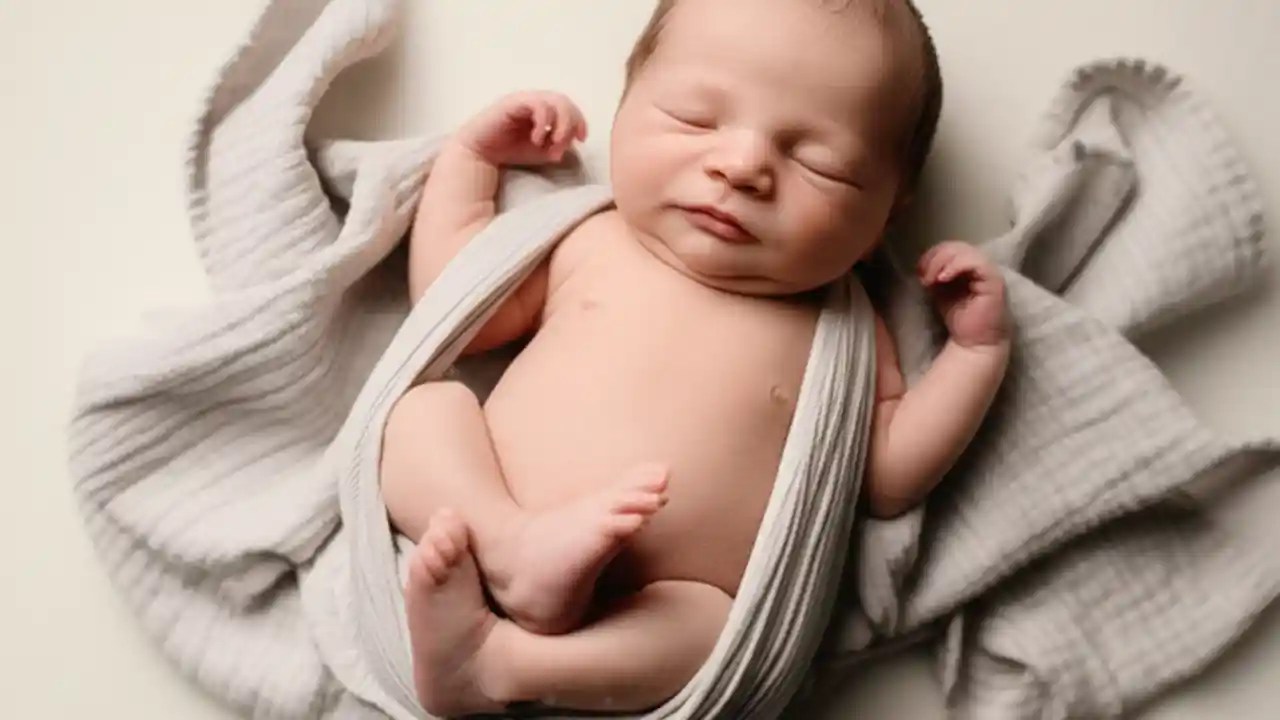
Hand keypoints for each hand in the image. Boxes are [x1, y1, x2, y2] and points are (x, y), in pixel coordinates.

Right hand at [454, 90, 587, 166]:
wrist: (480, 154)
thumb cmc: (508, 151)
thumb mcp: (541, 151)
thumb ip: (557, 146)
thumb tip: (571, 143)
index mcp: (543, 110)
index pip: (569, 107)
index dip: (579, 121)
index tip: (581, 139)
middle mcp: (534, 101)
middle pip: (565, 102)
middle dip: (571, 124)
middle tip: (563, 145)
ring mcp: (524, 100)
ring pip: (555, 101)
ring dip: (561, 124)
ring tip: (554, 143)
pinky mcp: (513, 102)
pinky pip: (539, 105)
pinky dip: (544, 123)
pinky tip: (537, 139)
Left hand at [917, 241, 1008, 347]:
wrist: (974, 342)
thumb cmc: (959, 317)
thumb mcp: (940, 291)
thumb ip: (934, 275)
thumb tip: (922, 264)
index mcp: (967, 265)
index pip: (950, 247)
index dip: (932, 254)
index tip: (919, 271)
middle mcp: (980, 265)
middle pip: (956, 245)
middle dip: (935, 257)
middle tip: (924, 276)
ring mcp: (989, 271)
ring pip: (965, 250)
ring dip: (942, 261)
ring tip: (933, 280)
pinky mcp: (994, 280)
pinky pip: (977, 263)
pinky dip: (956, 266)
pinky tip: (944, 279)